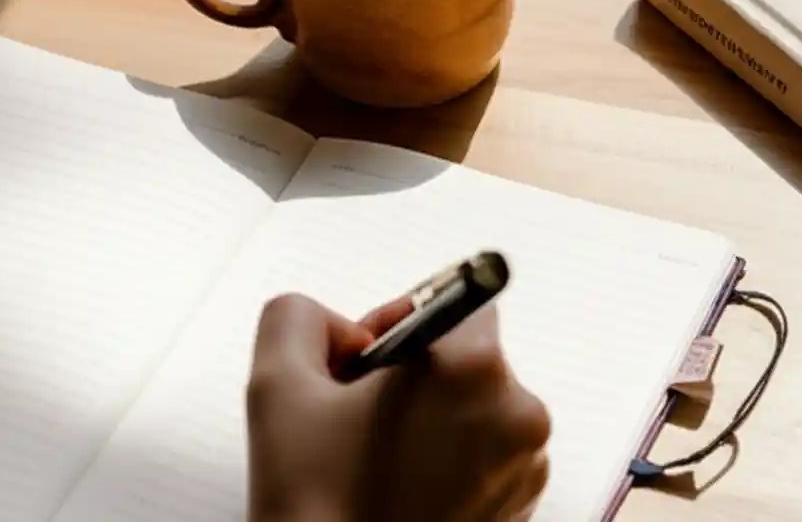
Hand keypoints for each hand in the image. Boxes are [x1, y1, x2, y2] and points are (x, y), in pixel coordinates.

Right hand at [245, 293, 550, 521]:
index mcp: (474, 370)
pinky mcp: (520, 510)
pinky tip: (399, 487)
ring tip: (375, 457)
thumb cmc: (315, 505)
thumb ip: (298, 316)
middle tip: (357, 412)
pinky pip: (487, 458)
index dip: (406, 320)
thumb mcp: (277, 385)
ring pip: (477, 410)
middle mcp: (518, 416)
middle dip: (415, 374)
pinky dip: (450, 462)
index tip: (372, 354)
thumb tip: (334, 324)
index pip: (459, 301)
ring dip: (433, 420)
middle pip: (467, 358)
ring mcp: (525, 469)